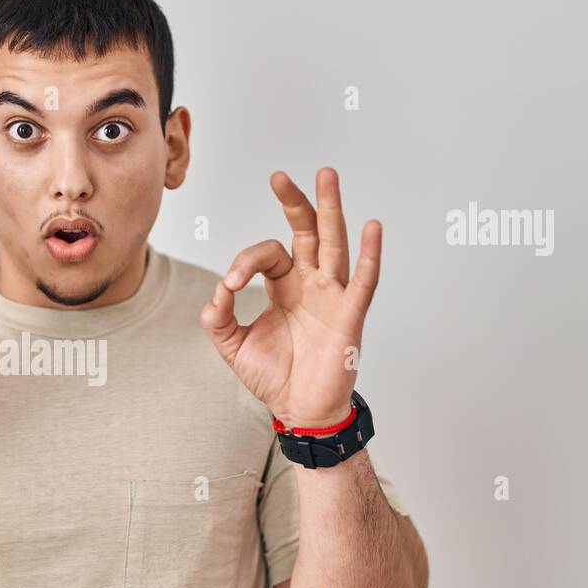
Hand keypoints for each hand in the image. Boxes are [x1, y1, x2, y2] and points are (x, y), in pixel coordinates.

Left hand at [199, 167, 380, 429]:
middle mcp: (311, 283)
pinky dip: (370, 254)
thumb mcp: (232, 345)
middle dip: (294, 203)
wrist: (299, 410)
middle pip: (306, 232)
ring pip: (334, 244)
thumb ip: (217, 317)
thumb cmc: (274, 376)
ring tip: (326, 177)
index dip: (244, 263)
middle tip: (279, 177)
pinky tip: (371, 226)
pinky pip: (363, 281)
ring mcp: (333, 295)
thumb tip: (216, 292)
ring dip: (331, 210)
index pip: (268, 254)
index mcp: (285, 285)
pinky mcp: (350, 316)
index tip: (229, 286)